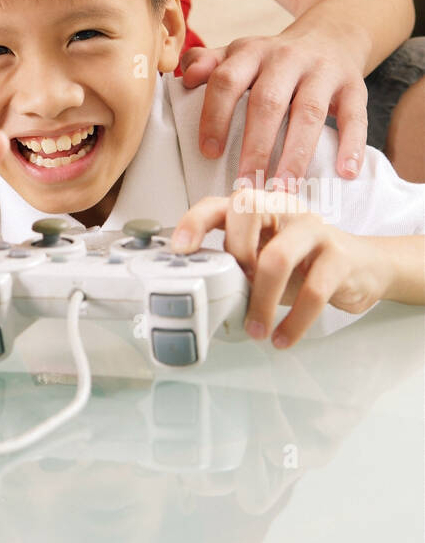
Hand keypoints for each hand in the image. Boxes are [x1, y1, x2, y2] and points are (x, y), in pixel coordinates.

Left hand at [171, 187, 386, 347]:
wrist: (363, 266)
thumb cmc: (305, 264)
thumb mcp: (265, 261)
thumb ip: (238, 269)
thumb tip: (203, 296)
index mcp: (260, 208)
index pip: (220, 203)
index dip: (195, 221)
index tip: (180, 250)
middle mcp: (284, 209)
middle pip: (247, 211)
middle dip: (235, 255)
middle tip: (236, 289)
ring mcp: (313, 228)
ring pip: (277, 256)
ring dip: (261, 300)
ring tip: (256, 330)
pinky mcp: (339, 255)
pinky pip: (313, 290)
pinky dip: (295, 322)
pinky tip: (284, 338)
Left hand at [180, 30, 368, 185]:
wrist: (329, 35)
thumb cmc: (272, 60)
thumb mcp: (238, 54)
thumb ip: (207, 64)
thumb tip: (184, 80)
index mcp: (251, 52)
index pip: (227, 80)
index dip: (215, 116)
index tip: (209, 153)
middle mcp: (286, 57)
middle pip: (267, 101)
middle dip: (256, 145)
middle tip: (246, 185)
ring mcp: (322, 71)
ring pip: (308, 112)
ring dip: (296, 154)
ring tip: (285, 188)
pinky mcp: (354, 86)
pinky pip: (354, 115)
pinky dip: (351, 144)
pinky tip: (345, 172)